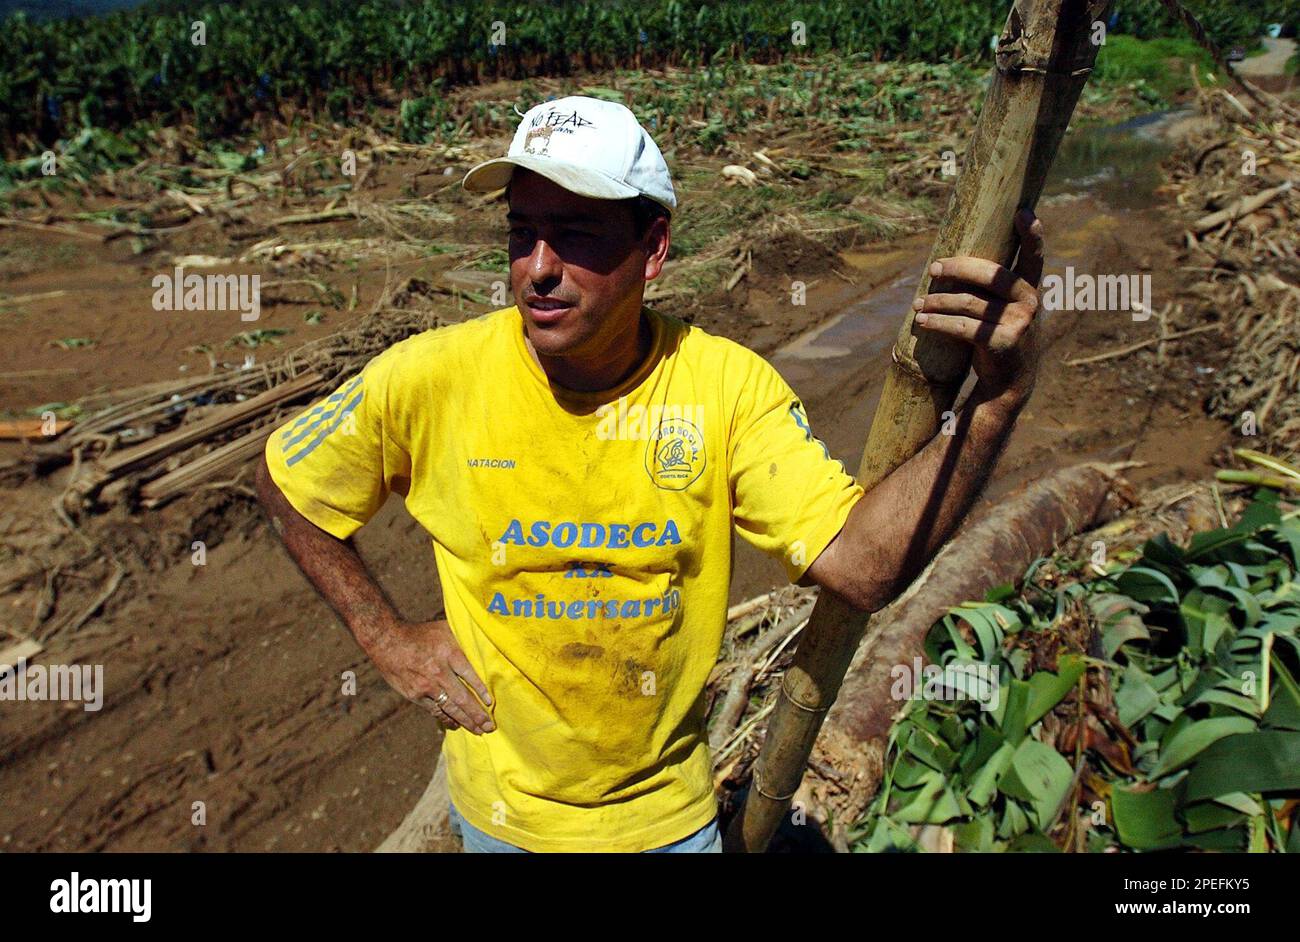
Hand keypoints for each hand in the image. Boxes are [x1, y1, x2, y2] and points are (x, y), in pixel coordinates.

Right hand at [367, 618, 495, 734]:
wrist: (387, 640)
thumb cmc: (420, 634)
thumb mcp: (445, 629)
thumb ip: (464, 638)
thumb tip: (486, 640)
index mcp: (449, 653)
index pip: (469, 675)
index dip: (481, 690)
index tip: (491, 703)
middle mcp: (438, 671)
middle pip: (462, 697)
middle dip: (477, 714)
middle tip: (490, 726)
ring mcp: (426, 685)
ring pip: (449, 707)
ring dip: (465, 721)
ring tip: (479, 731)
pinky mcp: (415, 695)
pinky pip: (434, 710)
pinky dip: (447, 719)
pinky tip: (457, 725)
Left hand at [912, 208, 1044, 410]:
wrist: (1008, 383)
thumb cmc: (998, 336)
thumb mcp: (1003, 309)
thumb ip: (992, 287)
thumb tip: (948, 262)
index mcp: (1031, 287)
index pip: (1034, 256)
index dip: (1031, 233)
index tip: (1021, 212)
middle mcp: (1030, 301)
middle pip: (989, 274)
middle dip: (957, 268)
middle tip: (933, 269)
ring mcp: (1019, 322)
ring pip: (968, 302)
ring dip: (937, 302)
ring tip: (918, 304)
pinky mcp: (1002, 342)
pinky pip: (961, 327)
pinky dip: (937, 323)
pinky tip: (921, 321)